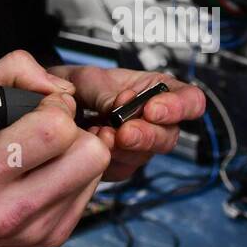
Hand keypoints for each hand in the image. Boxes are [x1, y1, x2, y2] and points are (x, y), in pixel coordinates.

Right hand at [0, 50, 113, 246]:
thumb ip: (7, 76)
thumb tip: (56, 86)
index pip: (55, 131)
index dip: (56, 106)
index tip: (43, 105)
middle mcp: (11, 209)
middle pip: (90, 155)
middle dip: (77, 131)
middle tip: (53, 127)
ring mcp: (34, 229)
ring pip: (97, 173)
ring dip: (78, 154)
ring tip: (48, 151)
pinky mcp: (50, 237)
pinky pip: (89, 194)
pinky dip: (75, 176)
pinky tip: (48, 172)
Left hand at [46, 65, 206, 181]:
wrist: (55, 107)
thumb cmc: (79, 86)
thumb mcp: (88, 78)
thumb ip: (105, 92)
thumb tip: (117, 109)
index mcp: (157, 90)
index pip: (190, 100)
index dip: (178, 107)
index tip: (152, 109)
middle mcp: (155, 121)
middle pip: (170, 136)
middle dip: (147, 135)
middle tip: (125, 132)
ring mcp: (140, 146)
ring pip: (145, 155)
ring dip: (120, 148)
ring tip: (98, 132)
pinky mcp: (122, 165)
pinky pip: (122, 169)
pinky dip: (105, 158)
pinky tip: (92, 143)